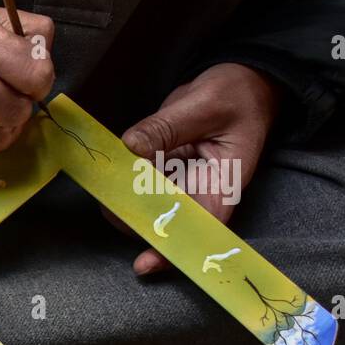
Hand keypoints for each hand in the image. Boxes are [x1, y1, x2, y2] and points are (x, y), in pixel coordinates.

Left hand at [120, 63, 282, 275]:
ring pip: (144, 206)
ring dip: (121, 200)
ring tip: (104, 182)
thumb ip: (167, 126)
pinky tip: (106, 168)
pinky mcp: (160, 169)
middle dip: (133, 221)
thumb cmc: (236, 95)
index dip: (171, 250)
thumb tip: (131, 146)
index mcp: (222, 186)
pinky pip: (136, 183)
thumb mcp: (206, 105)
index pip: (198, 230)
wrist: (239, 81)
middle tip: (109, 202)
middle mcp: (199, 192)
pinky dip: (120, 179)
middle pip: (164, 224)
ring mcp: (177, 182)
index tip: (144, 264)